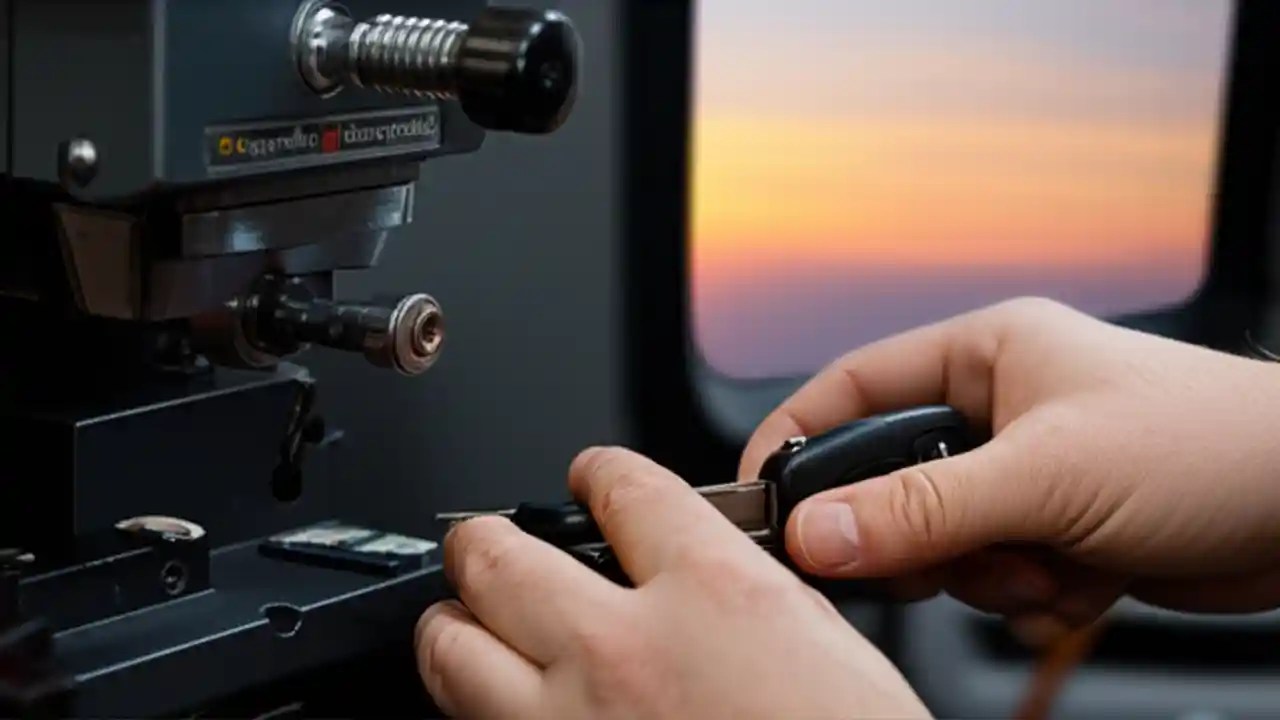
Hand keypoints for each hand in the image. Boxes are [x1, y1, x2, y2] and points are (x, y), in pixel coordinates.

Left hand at [415, 447, 929, 718]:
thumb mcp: (820, 645)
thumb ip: (739, 590)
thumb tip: (690, 570)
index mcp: (711, 595)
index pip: (622, 489)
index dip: (597, 472)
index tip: (589, 477)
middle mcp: (624, 650)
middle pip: (497, 557)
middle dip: (482, 539)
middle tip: (486, 541)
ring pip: (451, 649)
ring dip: (453, 626)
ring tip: (466, 622)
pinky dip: (479, 711)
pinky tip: (503, 708)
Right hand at [740, 297, 1279, 641]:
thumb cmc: (1209, 442)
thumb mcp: (1045, 474)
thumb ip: (921, 508)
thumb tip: (818, 533)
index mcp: (985, 355)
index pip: (853, 388)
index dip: (798, 438)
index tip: (760, 495)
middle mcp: (1000, 409)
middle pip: (890, 480)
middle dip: (915, 533)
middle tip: (933, 558)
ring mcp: (1028, 474)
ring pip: (941, 540)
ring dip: (983, 572)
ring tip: (1044, 563)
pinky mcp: (1057, 530)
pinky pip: (994, 575)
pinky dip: (1027, 592)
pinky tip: (1081, 578)